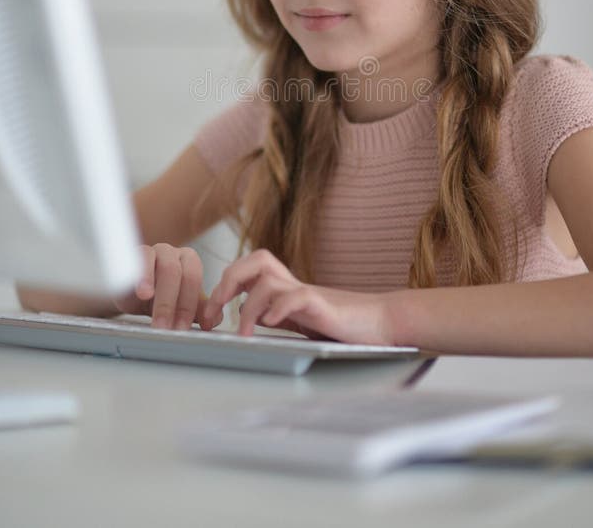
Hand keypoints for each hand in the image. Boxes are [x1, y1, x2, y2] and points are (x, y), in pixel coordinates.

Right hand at [113, 243, 207, 330]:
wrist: (129, 293)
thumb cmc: (158, 297)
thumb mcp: (179, 304)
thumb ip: (198, 310)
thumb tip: (214, 320)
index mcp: (188, 260)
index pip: (193, 278)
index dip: (189, 304)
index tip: (183, 327)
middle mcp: (171, 253)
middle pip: (176, 272)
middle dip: (171, 304)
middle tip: (166, 328)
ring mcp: (151, 252)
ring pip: (159, 267)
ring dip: (158, 295)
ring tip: (155, 314)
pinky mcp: (131, 256)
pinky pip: (138, 263)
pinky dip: (142, 279)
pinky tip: (143, 293)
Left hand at [201, 249, 395, 344]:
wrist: (383, 322)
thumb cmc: (344, 324)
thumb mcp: (302, 320)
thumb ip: (278, 314)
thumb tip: (249, 317)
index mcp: (287, 288)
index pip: (249, 270)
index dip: (224, 286)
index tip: (209, 316)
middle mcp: (294, 285)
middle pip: (255, 261)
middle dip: (227, 282)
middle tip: (215, 312)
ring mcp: (309, 292)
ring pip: (268, 280)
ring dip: (248, 306)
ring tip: (244, 332)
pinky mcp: (324, 305)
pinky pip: (296, 296)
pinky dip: (279, 308)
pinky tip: (271, 324)